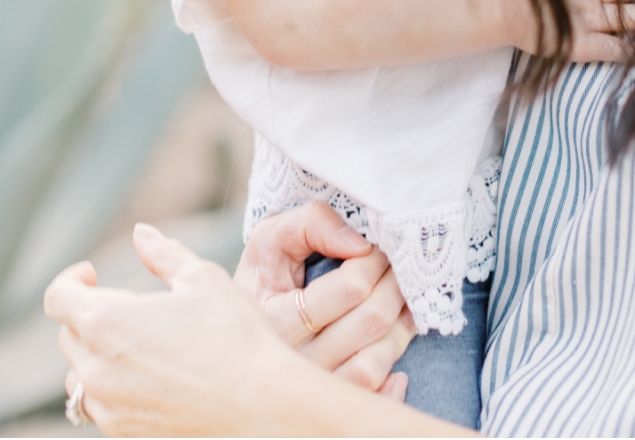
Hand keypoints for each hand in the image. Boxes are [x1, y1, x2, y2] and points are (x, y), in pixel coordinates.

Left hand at [46, 235, 305, 436]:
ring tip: (132, 343)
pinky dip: (110, 388)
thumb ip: (163, 253)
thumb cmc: (234, 336)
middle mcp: (96, 370)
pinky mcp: (126, 434)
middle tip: (126, 305)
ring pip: (79, 378)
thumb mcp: (201, 277)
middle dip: (87, 314)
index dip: (71, 279)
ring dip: (93, 356)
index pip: (57, 298)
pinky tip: (148, 376)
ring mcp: (109, 408)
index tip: (93, 273)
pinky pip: (100, 407)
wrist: (261, 407)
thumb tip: (141, 235)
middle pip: (67, 336)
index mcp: (106, 322)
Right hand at [233, 202, 414, 398]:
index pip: (350, 288)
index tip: (377, 247)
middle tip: (398, 269)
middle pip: (370, 323)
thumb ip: (310, 223)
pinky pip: (372, 399)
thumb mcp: (270, 239)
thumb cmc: (262, 278)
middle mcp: (291, 362)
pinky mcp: (327, 411)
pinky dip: (392, 381)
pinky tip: (390, 354)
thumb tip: (360, 244)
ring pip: (375, 362)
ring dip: (400, 327)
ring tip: (399, 303)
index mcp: (274, 317)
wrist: (234, 332)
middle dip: (394, 287)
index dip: (374, 261)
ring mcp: (310, 391)